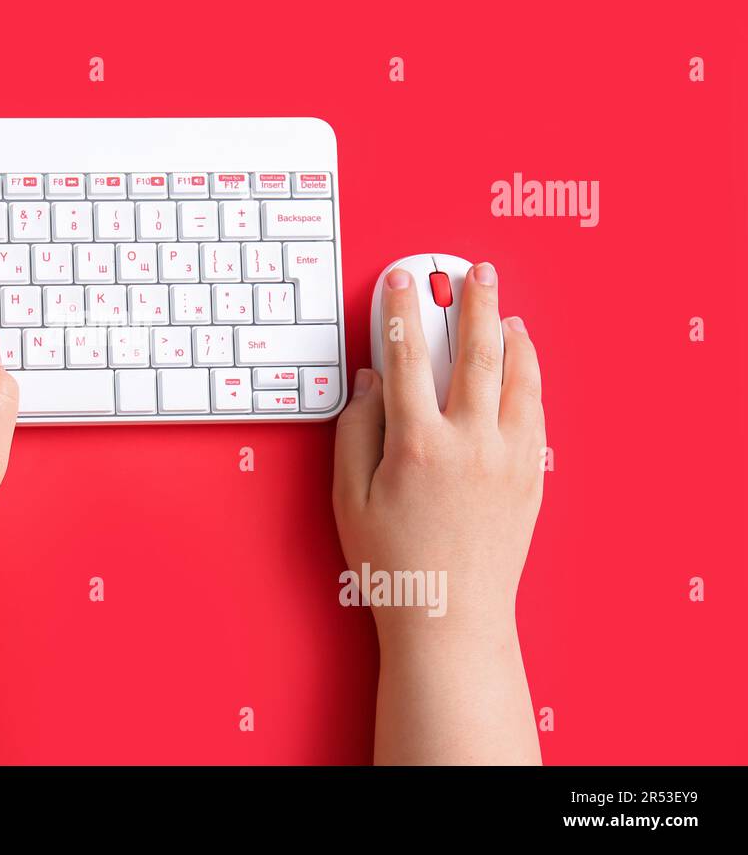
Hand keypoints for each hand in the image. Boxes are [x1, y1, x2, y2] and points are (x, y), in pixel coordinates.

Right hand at [332, 262, 544, 763]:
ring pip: (513, 373)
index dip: (400, 310)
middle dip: (469, 300)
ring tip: (498, 302)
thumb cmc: (393, 562)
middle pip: (472, 349)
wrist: (449, 614)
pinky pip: (534, 406)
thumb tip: (370, 383)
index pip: (404, 356)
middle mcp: (468, 441)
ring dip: (505, 329)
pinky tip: (520, 355)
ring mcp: (507, 456)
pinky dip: (528, 371)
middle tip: (468, 269)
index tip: (402, 282)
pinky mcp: (530, 473)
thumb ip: (356, 430)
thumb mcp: (347, 496)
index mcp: (416, 444)